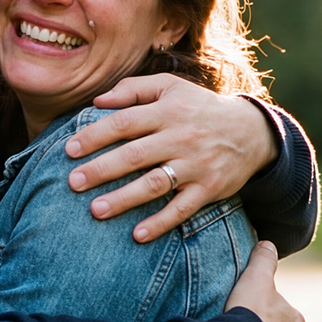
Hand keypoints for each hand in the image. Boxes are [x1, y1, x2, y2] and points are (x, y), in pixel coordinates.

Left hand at [67, 74, 278, 242]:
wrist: (252, 131)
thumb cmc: (199, 108)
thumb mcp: (172, 87)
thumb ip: (134, 89)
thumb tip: (98, 100)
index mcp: (168, 110)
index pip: (124, 122)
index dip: (95, 136)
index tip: (69, 150)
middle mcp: (181, 137)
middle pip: (135, 154)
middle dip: (101, 169)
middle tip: (72, 183)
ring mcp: (196, 164)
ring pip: (155, 183)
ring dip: (124, 198)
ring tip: (96, 210)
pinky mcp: (209, 188)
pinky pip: (182, 208)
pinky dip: (161, 222)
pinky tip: (137, 235)